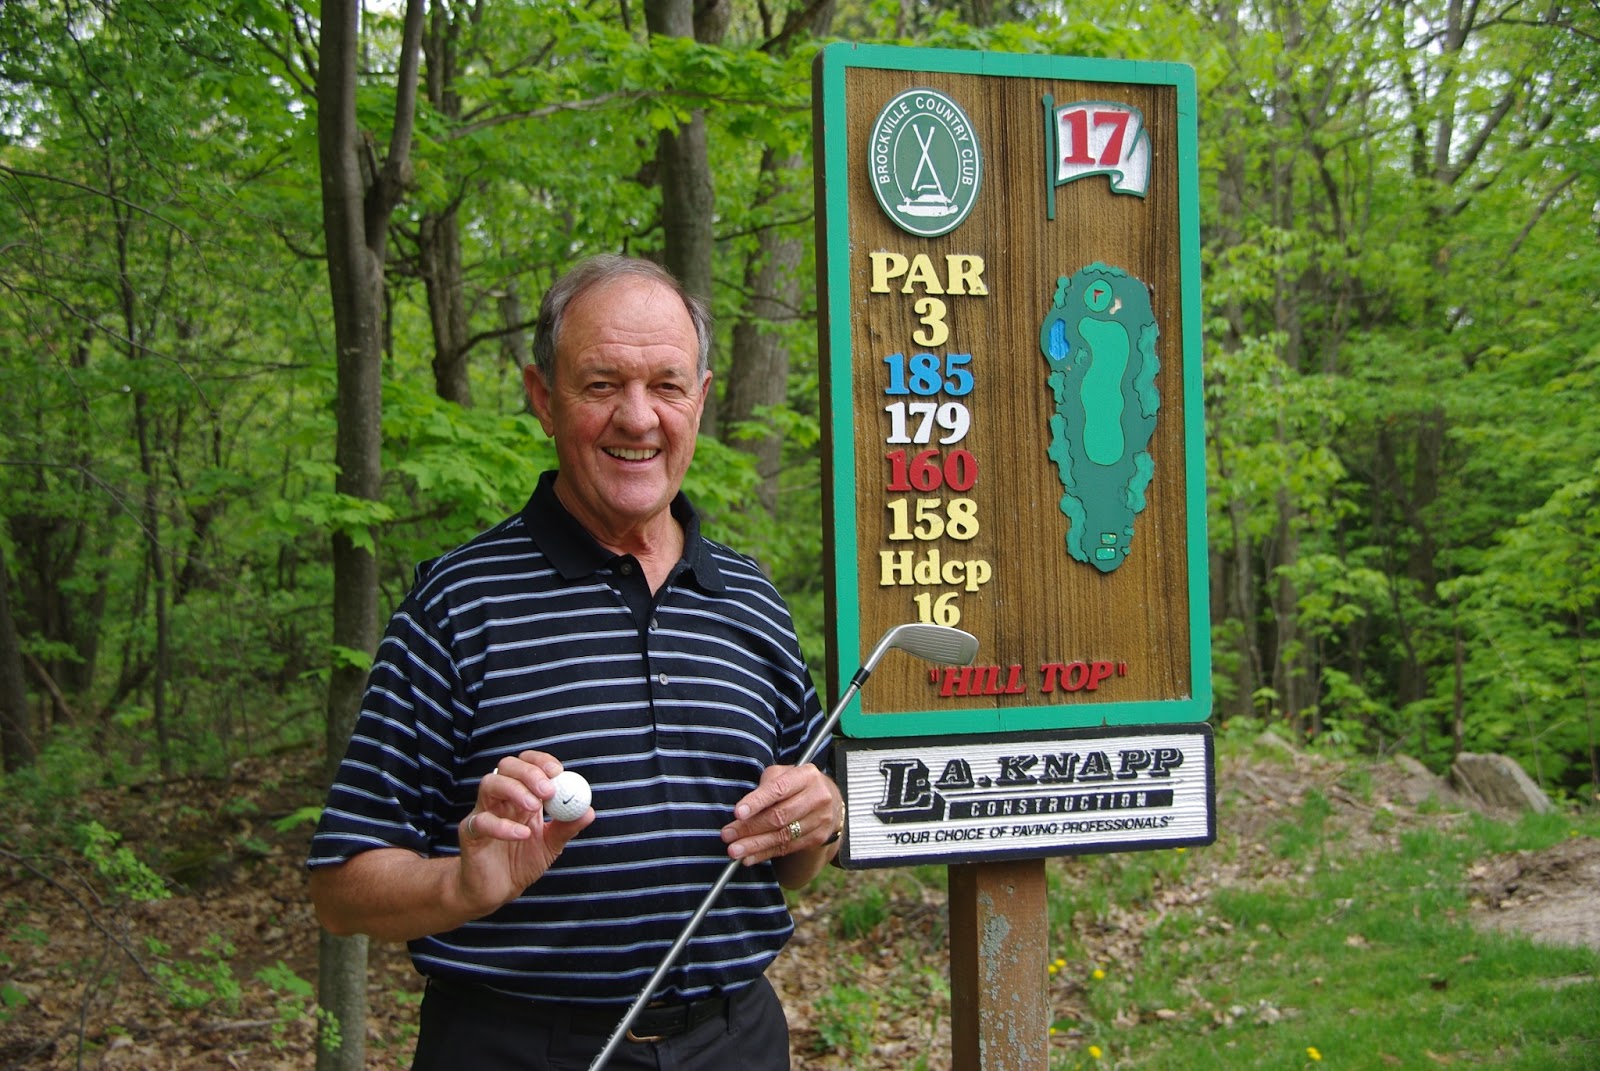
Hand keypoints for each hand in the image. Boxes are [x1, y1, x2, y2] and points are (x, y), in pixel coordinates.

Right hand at [455, 751, 594, 915]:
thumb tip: (588, 811)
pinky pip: (481, 821)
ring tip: (535, 807)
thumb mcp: (551, 844)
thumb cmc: (521, 863)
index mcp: (520, 795)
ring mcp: (482, 813)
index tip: (558, 772)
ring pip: (489, 783)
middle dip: (529, 772)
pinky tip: (522, 835)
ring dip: (515, 789)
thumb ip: (567, 827)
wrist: (497, 892)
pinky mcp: (470, 833)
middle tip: (548, 790)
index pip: (527, 763)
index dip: (541, 762)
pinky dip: (503, 825)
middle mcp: (500, 799)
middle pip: (507, 766)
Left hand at [720, 764, 840, 867]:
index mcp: (806, 775)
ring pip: (783, 835)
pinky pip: (787, 848)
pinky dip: (765, 854)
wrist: (829, 801)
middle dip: (750, 827)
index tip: (738, 812)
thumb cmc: (795, 785)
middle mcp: (817, 797)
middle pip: (779, 816)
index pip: (779, 789)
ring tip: (734, 850)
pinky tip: (749, 858)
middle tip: (727, 835)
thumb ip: (764, 786)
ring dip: (755, 845)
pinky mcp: (818, 838)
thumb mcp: (782, 774)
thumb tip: (742, 812)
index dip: (757, 801)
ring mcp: (821, 819)